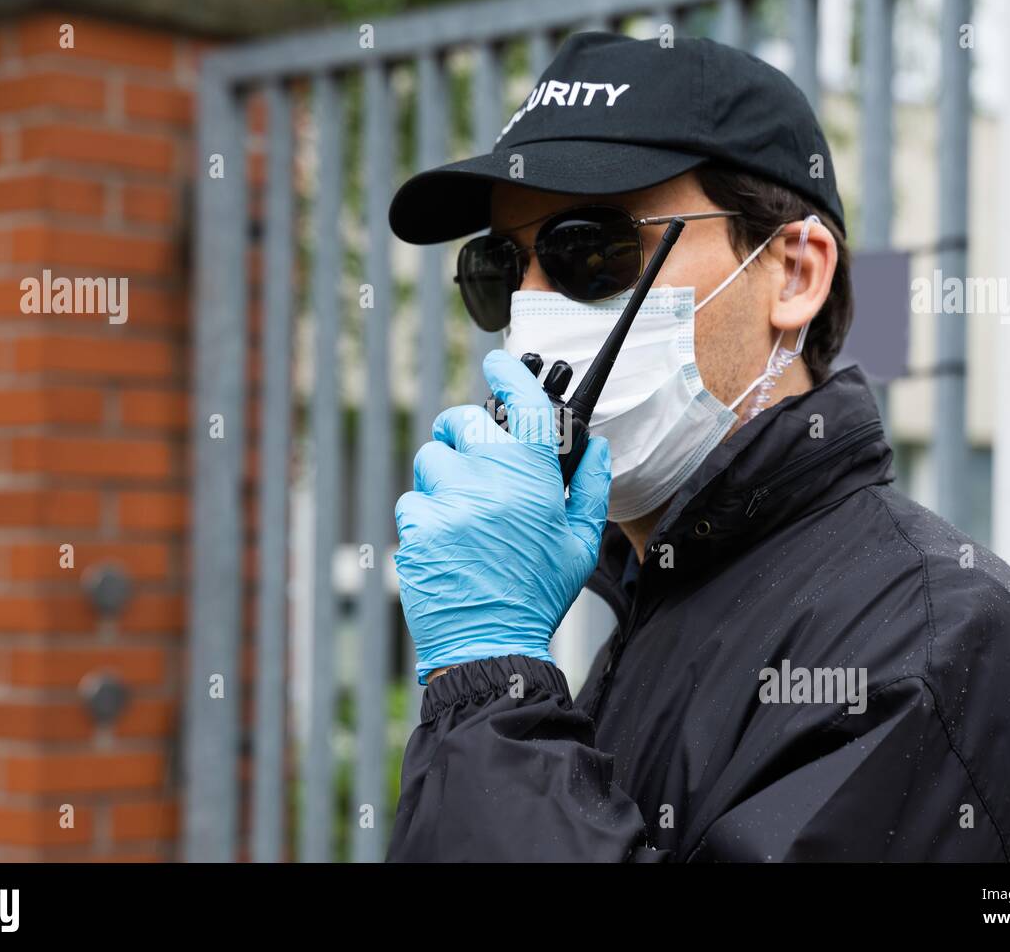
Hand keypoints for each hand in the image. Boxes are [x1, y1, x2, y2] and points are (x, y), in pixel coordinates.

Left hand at [394, 349, 611, 684]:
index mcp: (534, 478)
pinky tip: (444, 544)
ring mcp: (451, 500)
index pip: (523, 403)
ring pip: (431, 459)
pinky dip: (424, 517)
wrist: (491, 645)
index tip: (498, 364)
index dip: (508, 374)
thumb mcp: (579, 545)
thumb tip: (597, 450)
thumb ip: (589, 490)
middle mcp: (491, 479)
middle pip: (462, 422)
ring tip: (459, 512)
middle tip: (470, 456)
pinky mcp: (418, 526)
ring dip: (441, 476)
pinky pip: (412, 502)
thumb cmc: (537, 596)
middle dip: (463, 433)